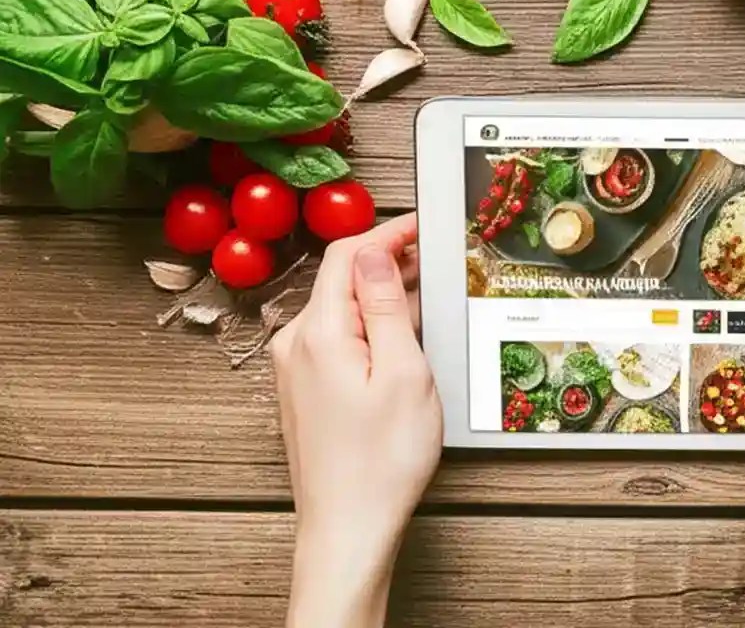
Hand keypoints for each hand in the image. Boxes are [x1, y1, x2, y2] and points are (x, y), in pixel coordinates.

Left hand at [270, 212, 441, 627]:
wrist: (347, 529)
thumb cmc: (380, 463)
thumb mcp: (403, 373)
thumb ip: (385, 306)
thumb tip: (375, 254)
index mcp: (318, 332)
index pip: (347, 255)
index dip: (387, 232)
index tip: (423, 225)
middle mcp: (296, 344)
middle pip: (341, 280)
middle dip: (388, 263)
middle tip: (438, 261)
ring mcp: (296, 369)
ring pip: (341, 310)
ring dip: (382, 297)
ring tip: (428, 300)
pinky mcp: (304, 391)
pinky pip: (337, 339)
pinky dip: (370, 327)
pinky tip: (402, 339)